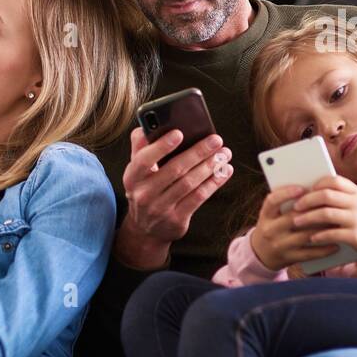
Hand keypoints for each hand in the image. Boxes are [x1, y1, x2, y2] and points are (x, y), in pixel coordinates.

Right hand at [115, 128, 232, 268]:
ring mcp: (160, 208)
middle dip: (198, 152)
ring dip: (209, 167)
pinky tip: (224, 172)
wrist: (145, 229)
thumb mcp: (136, 171)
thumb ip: (139, 148)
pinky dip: (213, 183)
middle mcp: (144, 194)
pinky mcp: (176, 219)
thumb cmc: (145, 190)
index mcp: (132, 177)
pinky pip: (198, 197)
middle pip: (175, 170)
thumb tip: (145, 127)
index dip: (161, 146)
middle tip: (216, 140)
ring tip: (224, 154)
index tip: (180, 133)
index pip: (144, 160)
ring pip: (189, 183)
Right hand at [249, 185, 337, 270]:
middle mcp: (269, 230)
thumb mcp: (272, 215)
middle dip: (312, 211)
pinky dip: (324, 249)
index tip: (302, 188)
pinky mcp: (288, 257)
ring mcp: (279, 245)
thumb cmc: (274, 228)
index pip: (272, 201)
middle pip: (291, 218)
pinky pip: (309, 253)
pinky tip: (336, 245)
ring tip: (337, 224)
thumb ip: (285, 204)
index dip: (286, 193)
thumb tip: (311, 190)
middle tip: (331, 204)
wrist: (262, 254)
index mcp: (265, 216)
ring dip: (322, 230)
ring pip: (304, 236)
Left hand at [290, 175, 356, 257]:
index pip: (334, 180)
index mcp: (355, 192)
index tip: (304, 190)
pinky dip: (319, 235)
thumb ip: (337, 196)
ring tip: (296, 222)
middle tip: (295, 206)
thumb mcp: (354, 202)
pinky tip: (311, 238)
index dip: (317, 184)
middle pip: (326, 196)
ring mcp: (356, 219)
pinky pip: (333, 234)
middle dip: (307, 200)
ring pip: (326, 214)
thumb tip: (307, 193)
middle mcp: (356, 203)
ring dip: (308, 218)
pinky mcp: (356, 236)